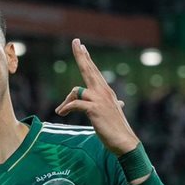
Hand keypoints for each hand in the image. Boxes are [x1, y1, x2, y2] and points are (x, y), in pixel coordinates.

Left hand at [54, 39, 138, 156]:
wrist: (124, 142)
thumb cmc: (118, 128)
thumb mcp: (114, 112)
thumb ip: (114, 104)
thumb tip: (120, 103)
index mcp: (106, 91)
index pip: (94, 71)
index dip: (87, 58)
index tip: (81, 46)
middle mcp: (103, 92)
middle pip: (88, 70)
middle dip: (81, 55)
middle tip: (75, 42)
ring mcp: (99, 100)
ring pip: (76, 90)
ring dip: (66, 101)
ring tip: (60, 111)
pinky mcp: (94, 109)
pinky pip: (75, 104)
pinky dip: (67, 108)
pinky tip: (62, 113)